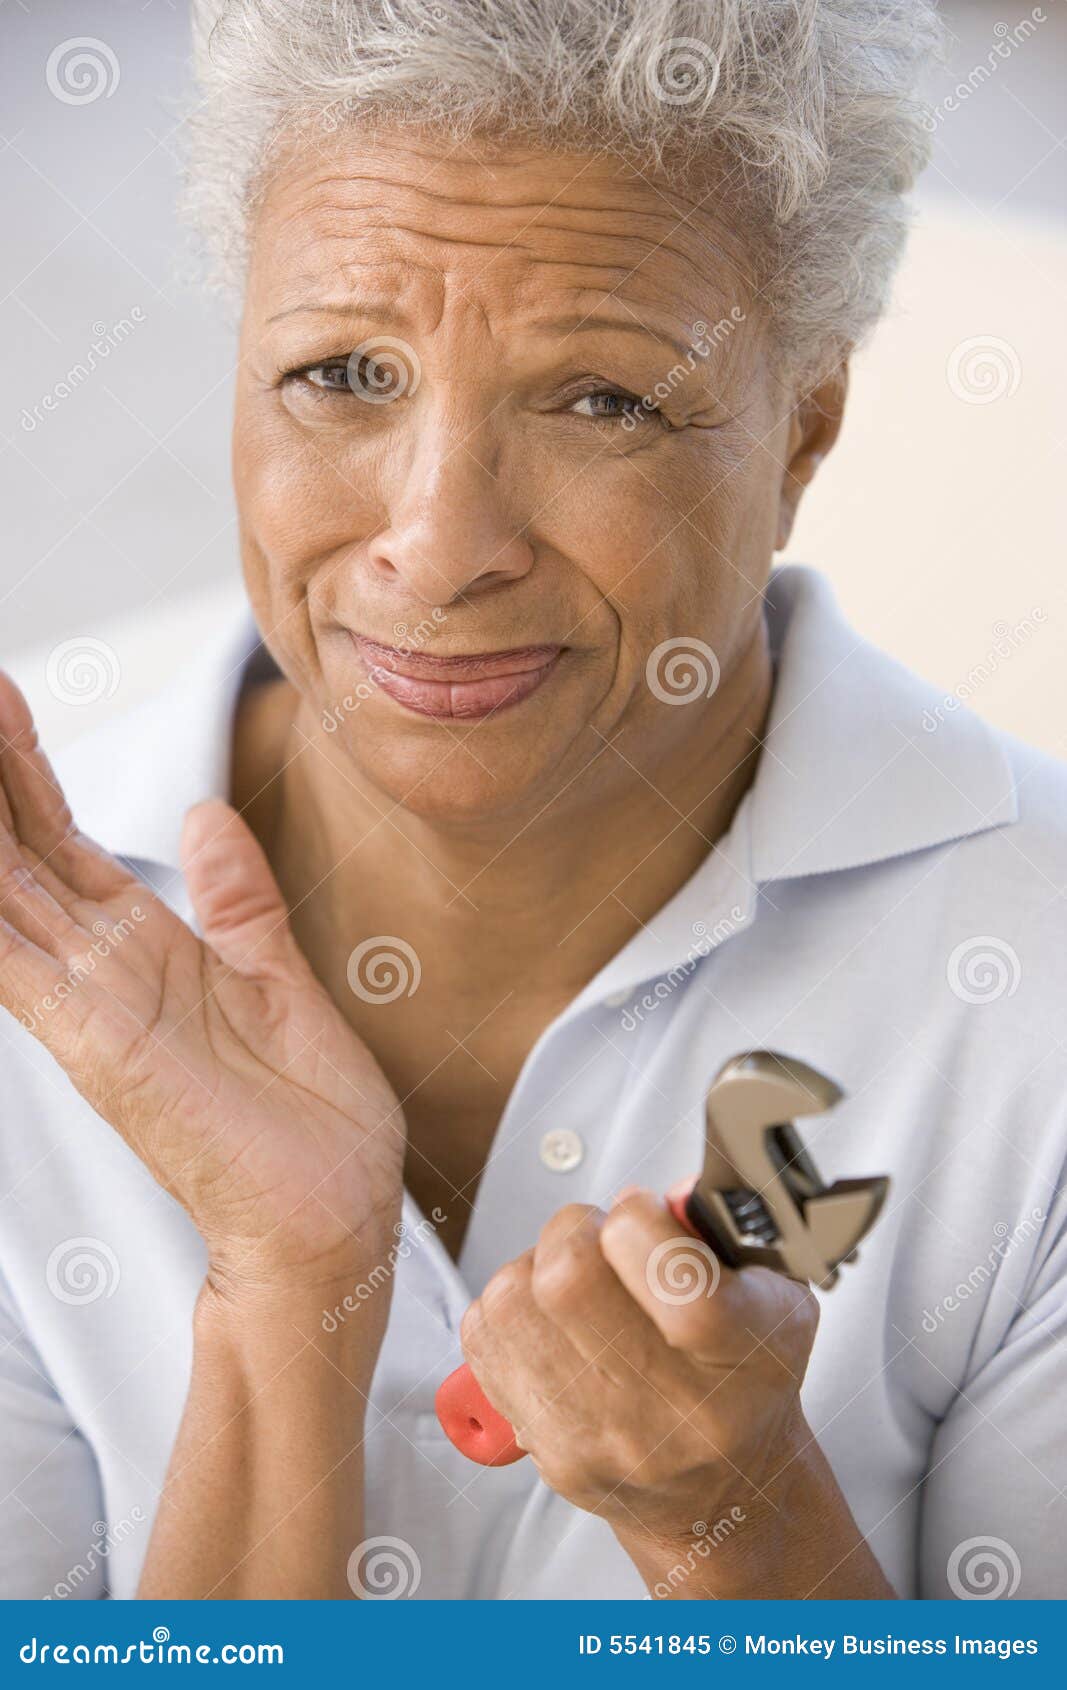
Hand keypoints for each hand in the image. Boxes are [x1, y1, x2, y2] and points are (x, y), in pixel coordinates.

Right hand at [0, 674, 405, 1304]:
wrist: (333, 1221)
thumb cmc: (311, 1121)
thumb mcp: (279, 975)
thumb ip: (240, 898)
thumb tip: (207, 816)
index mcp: (150, 951)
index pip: (63, 843)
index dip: (24, 772)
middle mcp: (105, 972)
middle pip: (22, 851)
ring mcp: (91, 1008)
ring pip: (4, 894)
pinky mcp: (97, 1044)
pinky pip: (14, 966)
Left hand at [459, 1193, 889, 1597]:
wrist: (722, 1487)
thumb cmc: (744, 1377)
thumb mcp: (774, 1297)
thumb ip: (727, 1233)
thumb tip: (669, 1196)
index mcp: (739, 1357)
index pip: (675, 1279)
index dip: (640, 1222)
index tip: (640, 1211)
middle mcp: (670, 1408)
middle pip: (569, 1281)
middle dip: (574, 1231)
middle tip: (599, 1239)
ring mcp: (601, 1436)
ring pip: (514, 1301)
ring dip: (534, 1268)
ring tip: (575, 1281)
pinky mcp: (549, 1449)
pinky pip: (485, 1338)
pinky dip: (507, 1309)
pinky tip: (550, 1321)